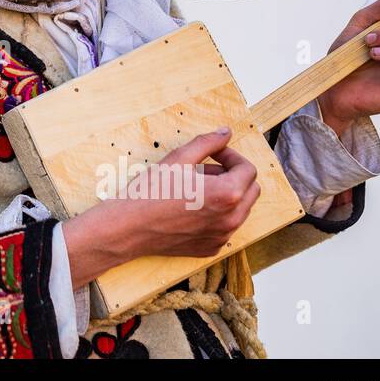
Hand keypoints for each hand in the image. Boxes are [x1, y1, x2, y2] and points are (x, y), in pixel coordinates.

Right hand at [62, 128, 259, 286]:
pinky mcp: (211, 248)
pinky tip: (191, 207)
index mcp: (227, 194)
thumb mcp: (178, 159)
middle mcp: (231, 219)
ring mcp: (222, 236)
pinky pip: (225, 227)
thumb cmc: (150, 191)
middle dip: (234, 176)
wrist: (127, 227)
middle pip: (251, 191)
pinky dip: (216, 214)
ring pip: (240, 210)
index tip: (215, 154)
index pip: (248, 170)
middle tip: (206, 169)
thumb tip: (225, 133)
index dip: (232, 156)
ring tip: (196, 188)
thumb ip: (207, 143)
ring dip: (227, 195)